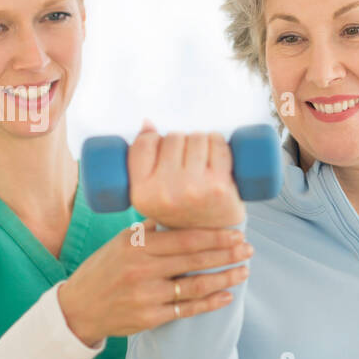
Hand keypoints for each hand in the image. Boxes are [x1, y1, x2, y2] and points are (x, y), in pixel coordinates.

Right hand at [57, 221, 252, 345]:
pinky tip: (227, 296)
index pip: (184, 238)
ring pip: (195, 286)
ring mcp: (147, 296)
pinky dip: (210, 303)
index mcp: (137, 246)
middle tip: (248, 250)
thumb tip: (174, 215)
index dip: (214, 236)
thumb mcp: (119, 243)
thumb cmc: (103, 270)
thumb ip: (148, 231)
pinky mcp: (150, 318)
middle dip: (226, 254)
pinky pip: (186, 309)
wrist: (78, 308)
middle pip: (195, 260)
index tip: (236, 233)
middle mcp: (142, 270)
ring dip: (225, 278)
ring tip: (244, 272)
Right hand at [127, 121, 245, 228]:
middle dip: (182, 142)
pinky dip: (218, 141)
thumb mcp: (150, 193)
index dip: (156, 139)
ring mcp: (192, 189)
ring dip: (201, 140)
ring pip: (196, 137)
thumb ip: (141, 161)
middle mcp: (165, 192)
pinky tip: (217, 152)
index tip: (164, 149)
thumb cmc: (180, 208)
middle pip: (173, 138)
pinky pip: (217, 142)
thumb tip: (147, 123)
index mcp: (141, 194)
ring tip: (201, 159)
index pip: (144, 143)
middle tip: (188, 160)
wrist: (213, 236)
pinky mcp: (218, 185)